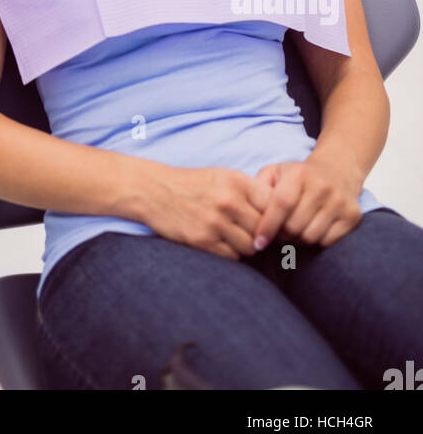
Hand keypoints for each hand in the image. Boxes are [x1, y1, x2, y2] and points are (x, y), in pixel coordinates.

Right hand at [140, 164, 273, 260]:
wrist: (153, 191)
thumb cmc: (192, 184)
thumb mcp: (223, 176)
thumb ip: (250, 191)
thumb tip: (280, 212)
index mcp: (237, 181)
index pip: (275, 205)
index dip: (278, 218)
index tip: (275, 224)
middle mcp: (229, 201)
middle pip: (265, 229)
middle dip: (263, 235)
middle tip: (257, 236)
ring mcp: (216, 222)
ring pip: (251, 247)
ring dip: (247, 246)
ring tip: (236, 238)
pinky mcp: (203, 240)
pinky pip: (232, 257)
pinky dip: (231, 253)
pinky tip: (222, 243)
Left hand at [250, 156, 362, 251]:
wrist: (338, 171)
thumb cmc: (299, 176)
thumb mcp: (276, 172)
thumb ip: (258, 187)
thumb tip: (248, 210)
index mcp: (300, 174)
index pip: (281, 204)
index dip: (267, 226)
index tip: (258, 242)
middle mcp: (322, 186)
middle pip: (294, 226)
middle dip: (281, 235)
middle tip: (278, 233)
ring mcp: (339, 201)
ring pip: (310, 237)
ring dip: (298, 240)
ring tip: (294, 230)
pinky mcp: (352, 216)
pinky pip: (327, 241)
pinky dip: (315, 241)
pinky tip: (310, 229)